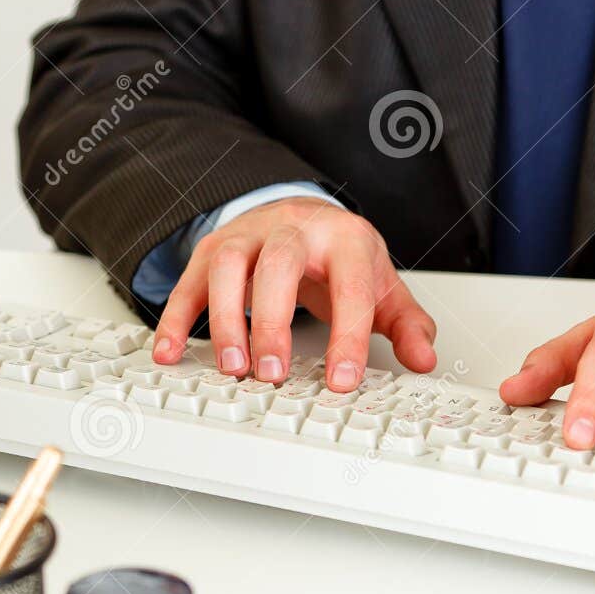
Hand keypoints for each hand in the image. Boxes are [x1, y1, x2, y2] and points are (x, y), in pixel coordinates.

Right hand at [151, 196, 437, 390]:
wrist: (302, 214)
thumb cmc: (339, 258)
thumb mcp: (381, 287)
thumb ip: (405, 325)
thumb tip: (424, 359)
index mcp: (344, 239)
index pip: (349, 286)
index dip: (347, 336)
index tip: (341, 380)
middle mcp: (293, 230)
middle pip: (278, 264)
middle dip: (272, 321)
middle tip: (273, 373)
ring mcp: (248, 236)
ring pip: (227, 266)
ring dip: (224, 319)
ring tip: (232, 369)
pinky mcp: (213, 249)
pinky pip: (188, 281)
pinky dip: (175, 318)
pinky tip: (170, 353)